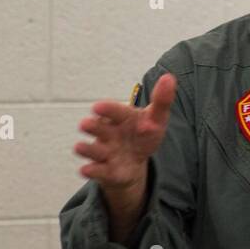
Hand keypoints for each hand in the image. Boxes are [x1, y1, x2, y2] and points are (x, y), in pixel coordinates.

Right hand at [74, 74, 175, 239]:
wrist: (134, 162)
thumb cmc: (143, 135)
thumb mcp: (156, 119)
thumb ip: (162, 101)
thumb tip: (169, 78)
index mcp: (120, 118)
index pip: (114, 111)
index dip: (107, 110)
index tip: (97, 107)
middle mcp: (108, 133)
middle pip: (98, 128)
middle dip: (92, 126)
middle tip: (84, 124)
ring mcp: (104, 152)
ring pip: (93, 150)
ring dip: (87, 148)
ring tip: (79, 147)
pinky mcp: (104, 170)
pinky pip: (96, 171)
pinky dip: (92, 170)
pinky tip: (86, 169)